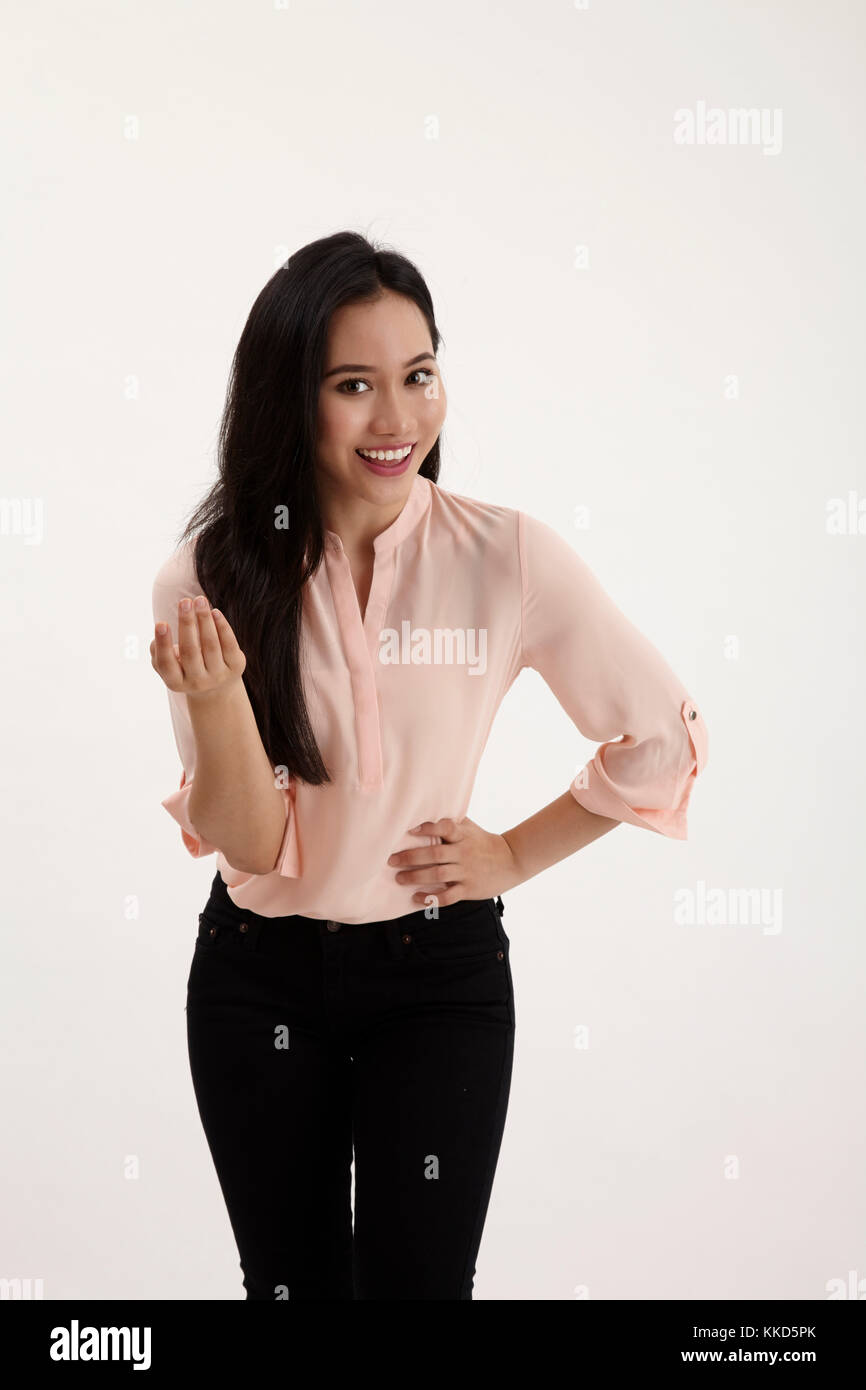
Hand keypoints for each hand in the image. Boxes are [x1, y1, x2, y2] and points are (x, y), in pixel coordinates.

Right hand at [151, 596, 245, 699]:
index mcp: (176, 682)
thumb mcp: (170, 664)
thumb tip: (159, 635)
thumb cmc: (185, 667)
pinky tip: (215, 612)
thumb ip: (158, 652)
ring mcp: (218, 676)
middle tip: (184, 602)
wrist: (216, 686)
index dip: (163, 644)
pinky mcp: (235, 667)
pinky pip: (229, 644)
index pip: (167, 663)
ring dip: (204, 620)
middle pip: (190, 651)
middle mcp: (197, 682)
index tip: (161, 623)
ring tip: (200, 600)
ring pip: (211, 645)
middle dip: (187, 624)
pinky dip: (222, 627)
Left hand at [387, 816, 521, 906]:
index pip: (445, 827)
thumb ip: (451, 822)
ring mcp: (466, 872)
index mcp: (463, 836)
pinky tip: (416, 898)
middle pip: (435, 854)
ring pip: (438, 875)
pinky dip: (430, 899)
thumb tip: (424, 812)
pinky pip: (447, 896)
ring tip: (399, 879)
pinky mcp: (468, 889)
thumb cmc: (484, 842)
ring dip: (416, 877)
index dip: (428, 827)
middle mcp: (463, 853)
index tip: (410, 830)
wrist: (511, 861)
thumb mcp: (470, 828)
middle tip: (391, 860)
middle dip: (411, 857)